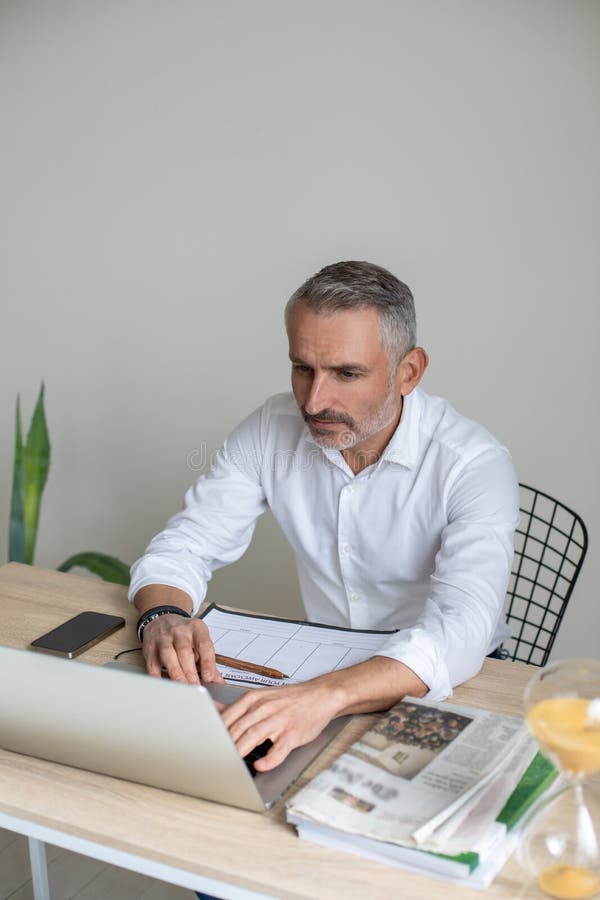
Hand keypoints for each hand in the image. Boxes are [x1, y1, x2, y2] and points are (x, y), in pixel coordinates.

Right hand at [142, 613, 224, 684]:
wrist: (161, 619)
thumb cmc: (184, 634)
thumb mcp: (199, 640)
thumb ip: (208, 660)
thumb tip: (218, 682)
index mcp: (196, 628)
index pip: (204, 644)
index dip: (207, 662)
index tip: (209, 677)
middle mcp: (179, 630)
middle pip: (185, 650)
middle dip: (190, 671)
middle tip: (195, 686)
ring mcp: (163, 637)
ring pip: (168, 654)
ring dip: (175, 672)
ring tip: (181, 686)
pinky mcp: (150, 647)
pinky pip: (152, 662)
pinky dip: (157, 675)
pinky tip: (164, 684)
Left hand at [221, 681, 340, 771]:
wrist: (320, 695)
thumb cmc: (290, 699)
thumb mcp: (261, 696)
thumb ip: (237, 706)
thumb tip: (212, 709)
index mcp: (254, 698)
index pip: (229, 717)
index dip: (215, 732)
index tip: (205, 744)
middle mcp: (265, 707)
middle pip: (238, 728)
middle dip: (224, 744)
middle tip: (213, 758)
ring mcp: (279, 720)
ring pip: (254, 736)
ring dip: (240, 750)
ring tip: (229, 763)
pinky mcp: (293, 733)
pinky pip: (279, 749)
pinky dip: (269, 759)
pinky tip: (261, 766)